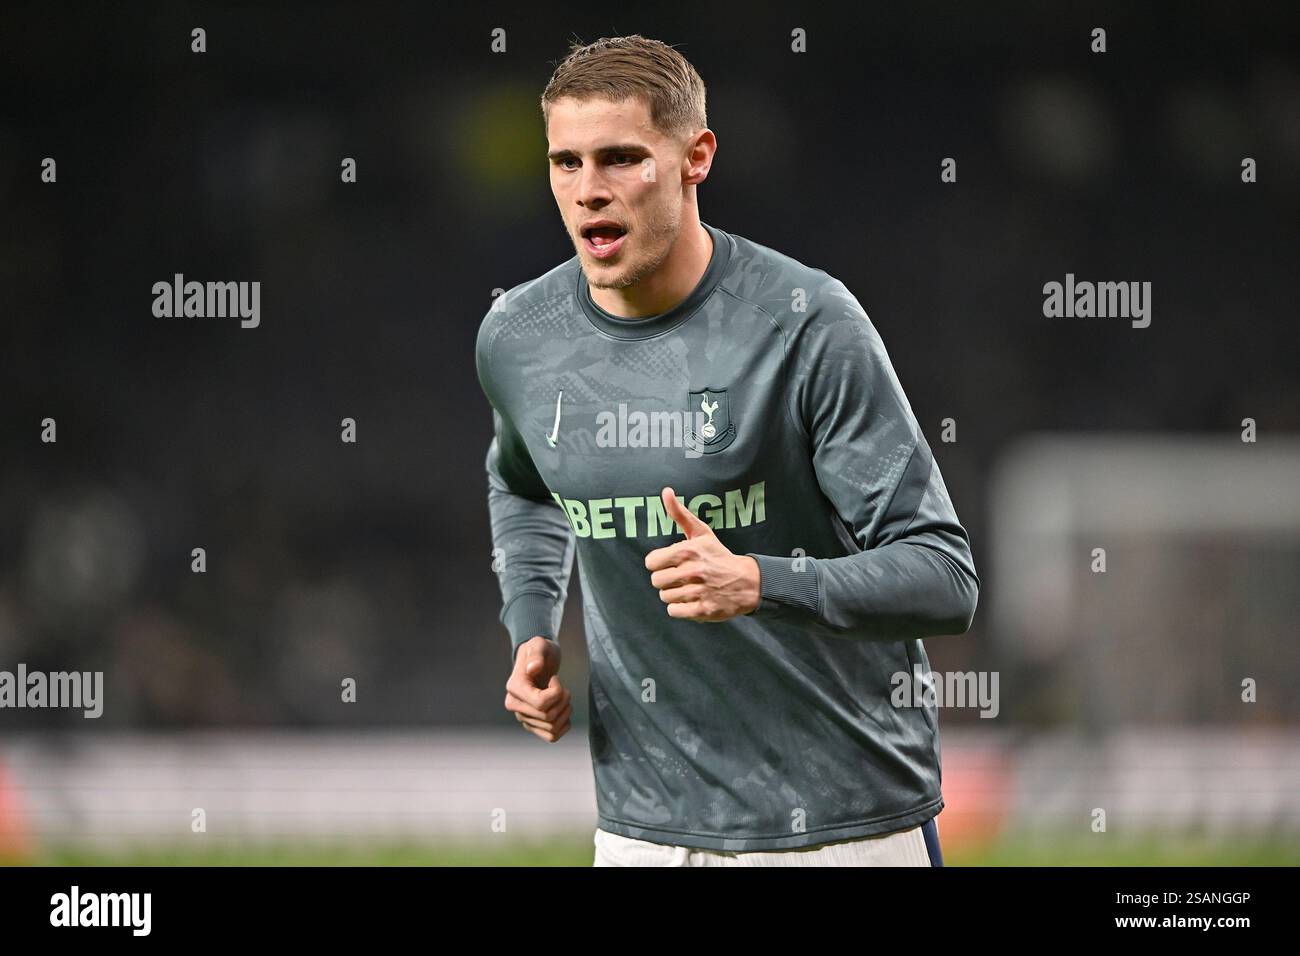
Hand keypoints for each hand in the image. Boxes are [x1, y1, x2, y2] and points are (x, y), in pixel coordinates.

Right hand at [505, 635, 571, 741]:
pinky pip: (551, 736)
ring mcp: (523, 717)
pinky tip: (563, 710)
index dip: (557, 692)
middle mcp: (515, 705)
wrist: (539, 661)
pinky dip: (563, 725)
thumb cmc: (539, 651)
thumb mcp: (539, 645)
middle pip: (548, 716)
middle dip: (563, 700)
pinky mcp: (533, 725)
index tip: (555, 679)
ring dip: (565, 712)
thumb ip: (536, 655)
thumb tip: (533, 668)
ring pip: (552, 727)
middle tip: (564, 687)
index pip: (540, 703)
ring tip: (564, 697)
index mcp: (514, 688)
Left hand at [643, 486, 760, 621]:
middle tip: (681, 577)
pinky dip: (680, 608)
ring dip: (674, 595)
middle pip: (656, 581)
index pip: (651, 562)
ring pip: (665, 597)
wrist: (748, 582)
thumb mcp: (701, 532)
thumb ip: (680, 514)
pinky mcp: (703, 610)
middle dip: (666, 580)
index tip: (671, 563)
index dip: (659, 563)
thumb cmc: (719, 556)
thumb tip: (665, 491)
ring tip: (689, 588)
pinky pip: (674, 611)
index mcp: (687, 551)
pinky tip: (692, 600)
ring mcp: (698, 591)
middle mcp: (692, 571)